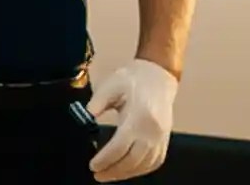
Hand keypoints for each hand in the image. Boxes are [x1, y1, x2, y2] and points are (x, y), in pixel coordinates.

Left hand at [87, 59, 179, 181]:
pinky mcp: (165, 139)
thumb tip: (84, 119)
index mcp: (138, 117)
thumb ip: (96, 104)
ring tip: (109, 175)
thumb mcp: (110, 86)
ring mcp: (161, 137)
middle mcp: (152, 131)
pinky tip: (128, 171)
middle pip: (132, 160)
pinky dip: (141, 170)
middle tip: (97, 175)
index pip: (120, 146)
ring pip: (144, 164)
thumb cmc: (131, 80)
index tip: (92, 165)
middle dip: (114, 171)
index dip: (105, 159)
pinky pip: (155, 162)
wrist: (157, 75)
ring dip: (126, 173)